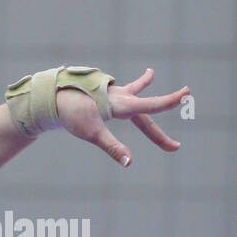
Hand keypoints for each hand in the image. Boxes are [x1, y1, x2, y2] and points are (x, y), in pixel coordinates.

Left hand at [57, 67, 187, 167]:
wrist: (51, 97)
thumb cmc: (72, 115)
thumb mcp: (92, 133)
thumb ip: (113, 147)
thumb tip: (129, 163)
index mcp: (122, 104)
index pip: (151, 105)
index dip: (169, 101)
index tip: (186, 94)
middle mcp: (120, 96)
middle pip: (145, 114)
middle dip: (157, 133)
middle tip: (175, 147)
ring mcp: (110, 94)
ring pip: (132, 93)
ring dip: (143, 85)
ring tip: (150, 74)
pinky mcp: (100, 95)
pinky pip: (116, 92)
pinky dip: (119, 89)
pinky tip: (114, 86)